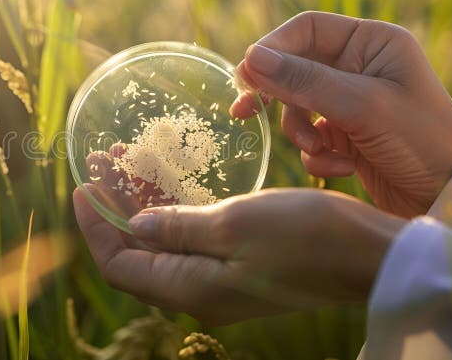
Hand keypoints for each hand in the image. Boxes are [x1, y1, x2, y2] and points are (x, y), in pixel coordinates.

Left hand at [73, 186, 405, 324]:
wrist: (370, 253)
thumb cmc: (306, 236)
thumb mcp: (234, 224)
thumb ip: (178, 228)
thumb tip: (136, 225)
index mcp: (192, 288)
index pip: (120, 264)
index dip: (95, 226)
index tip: (82, 184)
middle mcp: (200, 290)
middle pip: (138, 252)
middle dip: (116, 207)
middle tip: (104, 163)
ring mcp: (222, 280)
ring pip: (165, 242)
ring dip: (145, 204)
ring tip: (130, 161)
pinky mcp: (241, 265)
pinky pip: (193, 239)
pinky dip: (176, 210)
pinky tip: (171, 181)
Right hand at [230, 12, 451, 216]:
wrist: (449, 197)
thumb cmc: (418, 140)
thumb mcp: (360, 106)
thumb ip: (303, 81)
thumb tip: (250, 59)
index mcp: (372, 42)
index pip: (308, 29)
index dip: (273, 48)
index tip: (246, 74)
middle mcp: (360, 66)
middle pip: (296, 68)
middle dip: (278, 96)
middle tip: (244, 111)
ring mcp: (352, 100)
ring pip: (299, 106)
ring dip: (301, 133)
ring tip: (320, 150)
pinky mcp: (347, 134)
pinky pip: (312, 137)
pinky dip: (319, 155)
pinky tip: (342, 167)